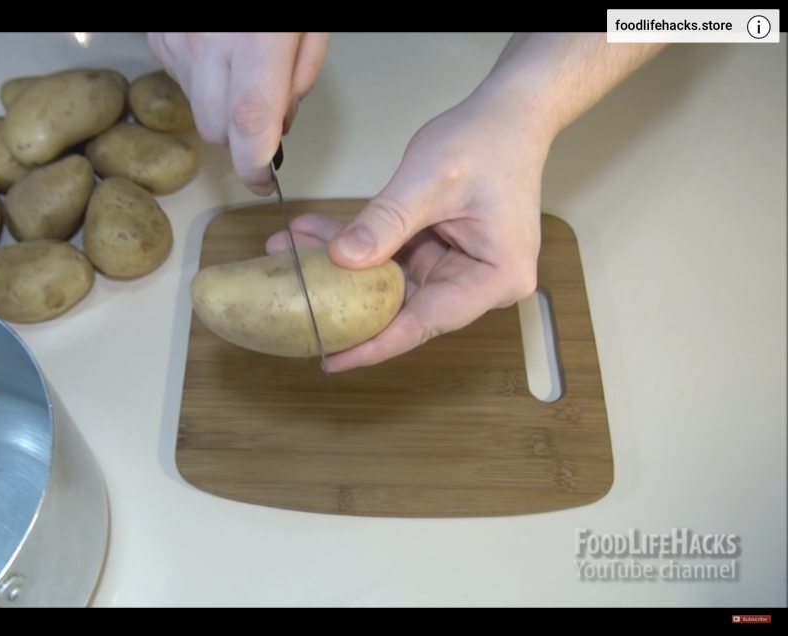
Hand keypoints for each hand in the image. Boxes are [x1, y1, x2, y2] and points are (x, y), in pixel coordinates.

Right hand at [147, 32, 329, 194]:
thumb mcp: (311, 23)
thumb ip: (301, 75)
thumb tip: (280, 123)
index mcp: (258, 37)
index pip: (250, 124)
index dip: (255, 165)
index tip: (264, 182)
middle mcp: (208, 42)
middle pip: (216, 128)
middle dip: (241, 136)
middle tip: (266, 106)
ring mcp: (178, 38)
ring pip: (195, 107)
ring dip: (219, 105)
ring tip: (242, 65)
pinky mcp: (160, 34)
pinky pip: (178, 78)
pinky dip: (200, 78)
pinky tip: (219, 50)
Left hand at [265, 89, 553, 371]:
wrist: (509, 113)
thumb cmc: (488, 141)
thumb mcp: (429, 180)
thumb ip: (385, 222)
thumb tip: (341, 260)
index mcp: (494, 279)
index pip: (424, 323)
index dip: (373, 345)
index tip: (331, 360)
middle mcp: (479, 283)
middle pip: (403, 308)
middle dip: (344, 300)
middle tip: (293, 300)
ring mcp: (457, 268)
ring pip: (388, 283)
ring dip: (341, 268)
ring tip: (289, 255)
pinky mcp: (439, 251)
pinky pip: (390, 256)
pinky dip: (355, 245)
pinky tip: (311, 236)